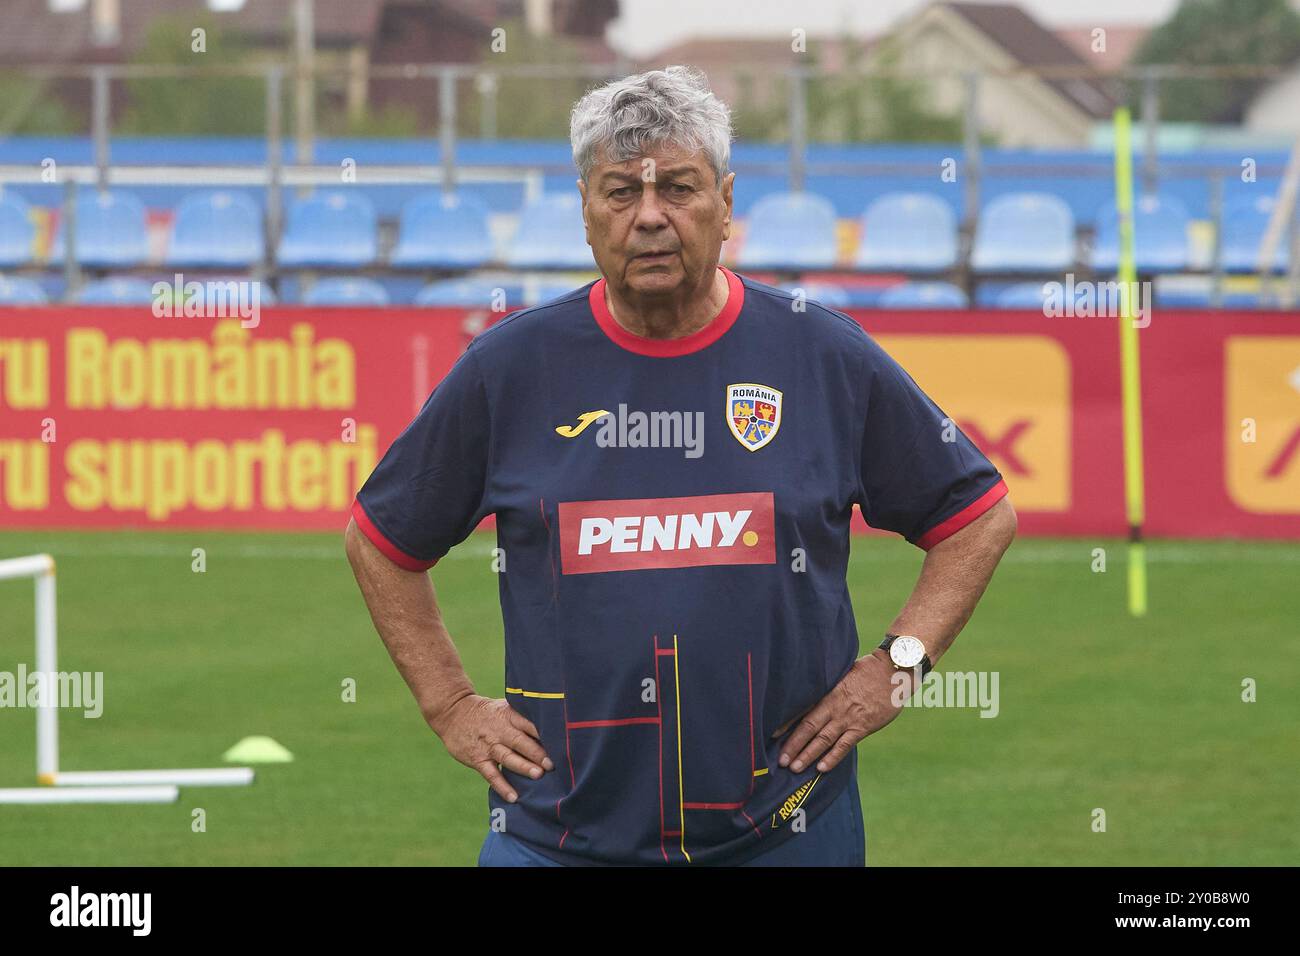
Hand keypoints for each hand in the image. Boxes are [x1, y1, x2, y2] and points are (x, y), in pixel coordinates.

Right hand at [430, 695, 553, 802]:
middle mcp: (499, 730)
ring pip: (507, 757)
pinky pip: (491, 774)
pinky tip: (513, 797)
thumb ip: (524, 717)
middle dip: (536, 752)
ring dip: (522, 766)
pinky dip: (502, 786)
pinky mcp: (477, 759)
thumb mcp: (504, 707)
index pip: (529, 724)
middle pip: (520, 741)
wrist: (453, 712)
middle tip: (552, 763)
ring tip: (538, 775)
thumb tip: (553, 728)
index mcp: (509, 715)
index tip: (560, 743)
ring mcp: (488, 746)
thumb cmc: (487, 713)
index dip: (543, 733)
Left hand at [772, 651, 910, 773]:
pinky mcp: (863, 727)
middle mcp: (834, 707)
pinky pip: (844, 745)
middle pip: (809, 728)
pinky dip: (832, 757)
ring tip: (794, 767)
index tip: (773, 735)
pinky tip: (821, 768)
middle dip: (793, 745)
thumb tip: (814, 692)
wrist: (893, 670)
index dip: (787, 724)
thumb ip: (830, 687)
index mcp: (828, 692)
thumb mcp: (843, 673)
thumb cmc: (869, 670)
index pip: (803, 710)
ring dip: (808, 754)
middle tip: (780, 761)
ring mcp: (848, 718)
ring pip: (823, 739)